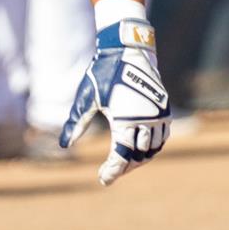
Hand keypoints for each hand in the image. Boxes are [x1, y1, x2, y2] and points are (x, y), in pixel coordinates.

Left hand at [61, 17, 170, 186]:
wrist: (127, 49)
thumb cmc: (104, 73)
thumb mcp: (86, 98)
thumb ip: (76, 122)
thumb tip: (64, 144)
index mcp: (126, 120)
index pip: (122, 156)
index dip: (113, 171)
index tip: (103, 180)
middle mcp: (146, 120)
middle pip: (138, 157)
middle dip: (124, 167)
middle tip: (109, 173)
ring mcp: (158, 115)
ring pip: (152, 149)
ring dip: (139, 159)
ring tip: (123, 164)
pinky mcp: (164, 109)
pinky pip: (161, 137)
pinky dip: (151, 147)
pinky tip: (139, 149)